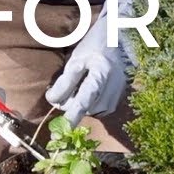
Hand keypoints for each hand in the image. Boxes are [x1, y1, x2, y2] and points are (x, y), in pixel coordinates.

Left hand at [44, 0, 128, 126]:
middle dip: (70, 104)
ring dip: (80, 105)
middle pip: (86, 108)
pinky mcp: (120, 96)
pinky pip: (101, 109)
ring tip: (77, 87)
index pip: (83, 102)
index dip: (70, 119)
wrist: (117, 38)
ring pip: (93, 111)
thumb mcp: (75, 59)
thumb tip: (53, 102)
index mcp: (102, 73)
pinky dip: (90, 104)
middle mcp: (114, 86)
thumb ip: (65, 82)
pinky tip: (87, 91)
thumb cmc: (93, 46)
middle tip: (60, 93)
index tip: (58, 135)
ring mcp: (120, 92)